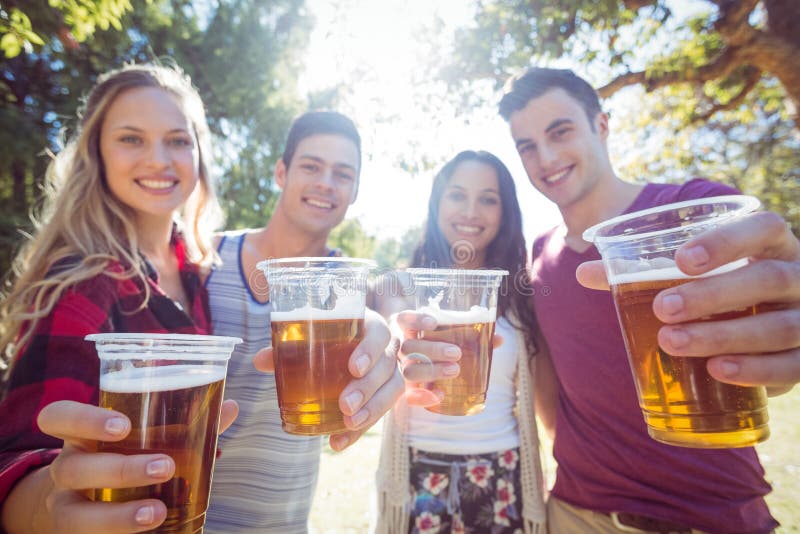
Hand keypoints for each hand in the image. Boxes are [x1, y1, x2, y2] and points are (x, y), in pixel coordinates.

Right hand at [1, 400, 237, 533]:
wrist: (75, 505)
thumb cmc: (120, 458)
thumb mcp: (139, 439)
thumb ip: (184, 423)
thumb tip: (231, 407)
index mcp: (80, 436)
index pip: (59, 417)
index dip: (83, 419)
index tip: (122, 426)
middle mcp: (66, 470)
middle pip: (74, 468)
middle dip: (120, 469)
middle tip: (165, 467)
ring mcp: (65, 508)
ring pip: (75, 516)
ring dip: (118, 517)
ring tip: (157, 513)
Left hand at [253, 309, 402, 451]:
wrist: (346, 345)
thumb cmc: (328, 336)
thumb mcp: (312, 337)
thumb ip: (288, 347)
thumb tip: (260, 360)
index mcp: (370, 326)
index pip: (380, 334)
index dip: (370, 350)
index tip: (353, 368)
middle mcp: (387, 348)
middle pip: (387, 367)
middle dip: (367, 388)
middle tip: (345, 404)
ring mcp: (390, 372)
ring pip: (391, 391)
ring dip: (372, 410)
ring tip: (349, 423)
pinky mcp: (385, 394)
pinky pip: (379, 413)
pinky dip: (360, 431)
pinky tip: (339, 443)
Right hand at [394, 310, 502, 405]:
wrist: (425, 369)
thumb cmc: (441, 345)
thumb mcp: (452, 336)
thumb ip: (471, 335)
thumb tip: (499, 339)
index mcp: (408, 329)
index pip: (403, 319)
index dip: (415, 320)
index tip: (434, 323)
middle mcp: (401, 348)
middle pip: (408, 347)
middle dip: (433, 350)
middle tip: (457, 353)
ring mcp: (400, 370)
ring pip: (409, 370)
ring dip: (432, 371)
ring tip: (455, 370)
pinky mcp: (405, 390)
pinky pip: (408, 396)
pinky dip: (423, 396)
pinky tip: (440, 394)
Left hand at [577, 211, 799, 394]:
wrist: (764, 331)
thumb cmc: (716, 292)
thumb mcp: (688, 277)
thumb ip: (640, 273)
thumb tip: (583, 272)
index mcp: (773, 246)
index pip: (763, 229)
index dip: (727, 241)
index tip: (681, 260)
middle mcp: (799, 277)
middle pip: (767, 280)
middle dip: (713, 296)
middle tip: (663, 309)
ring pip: (779, 327)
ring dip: (725, 336)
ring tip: (673, 342)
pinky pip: (793, 366)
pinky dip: (756, 371)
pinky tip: (717, 371)